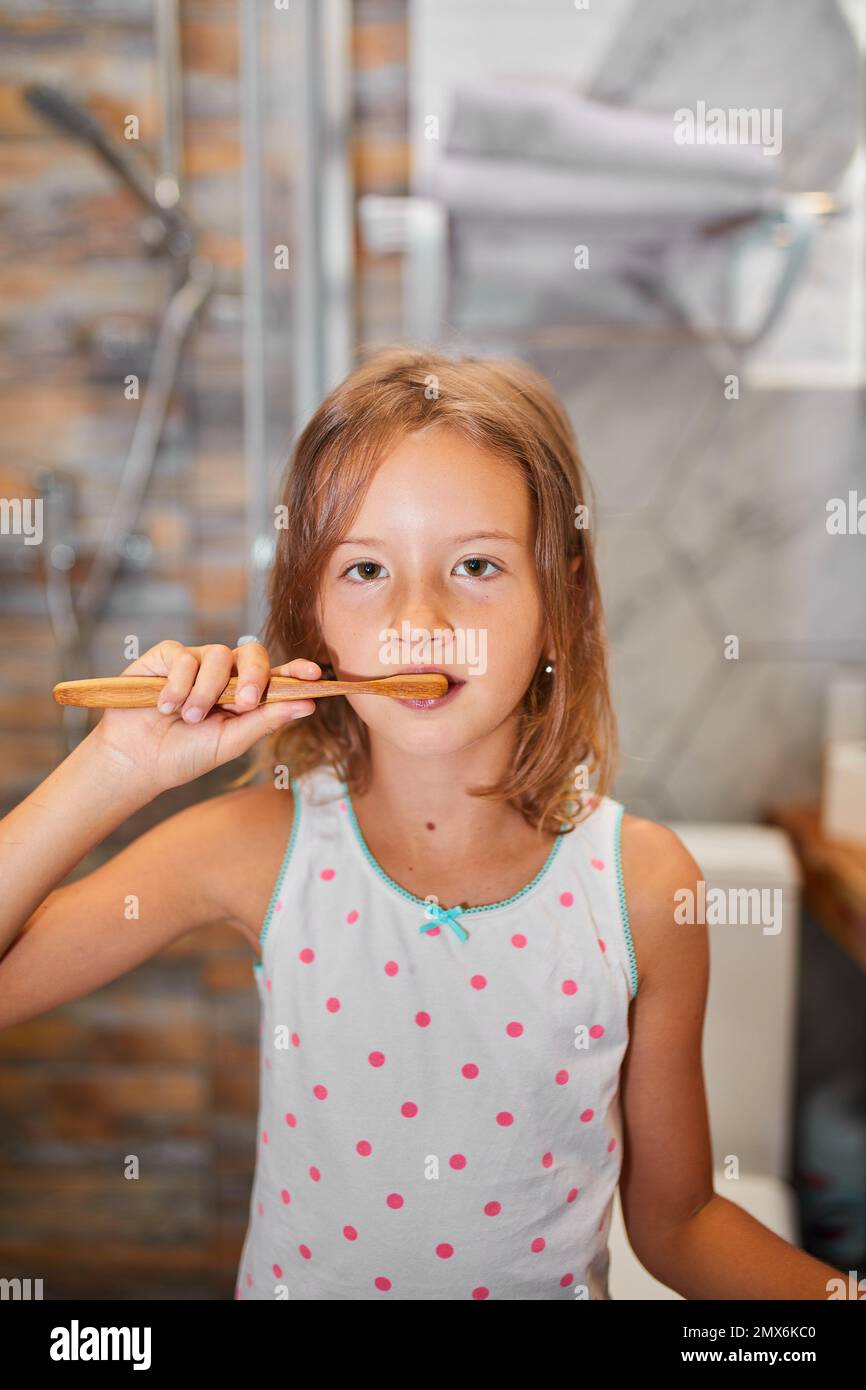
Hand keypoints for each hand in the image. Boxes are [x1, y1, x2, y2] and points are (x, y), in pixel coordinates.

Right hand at [90, 640, 319, 795]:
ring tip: (188, 718)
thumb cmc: (184, 754)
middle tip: (245, 703)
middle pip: (252, 653)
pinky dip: (177, 684)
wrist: (136, 759)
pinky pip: (184, 656)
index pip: (277, 675)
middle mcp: (224, 673)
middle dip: (254, 675)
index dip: (297, 669)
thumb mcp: (230, 743)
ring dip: (206, 691)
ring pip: (217, 655)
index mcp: (245, 694)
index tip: (315, 674)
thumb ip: (265, 721)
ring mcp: (196, 662)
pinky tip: (165, 707)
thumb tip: (308, 704)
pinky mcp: (167, 656)